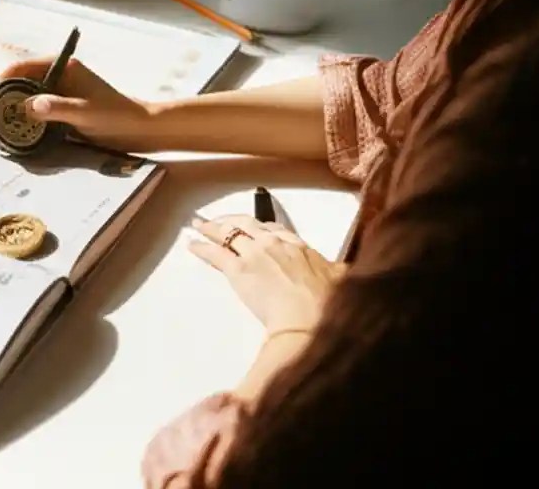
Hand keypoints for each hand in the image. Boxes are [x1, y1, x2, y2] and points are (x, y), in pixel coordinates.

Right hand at [0, 57, 156, 151]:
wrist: (139, 130)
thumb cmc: (116, 117)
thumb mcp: (85, 113)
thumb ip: (57, 108)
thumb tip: (28, 106)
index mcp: (64, 68)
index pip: (24, 66)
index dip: (4, 79)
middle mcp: (60, 78)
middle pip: (22, 82)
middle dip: (6, 96)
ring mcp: (61, 94)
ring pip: (28, 98)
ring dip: (15, 110)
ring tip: (0, 125)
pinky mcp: (63, 110)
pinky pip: (38, 111)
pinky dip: (27, 120)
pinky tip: (19, 133)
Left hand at [189, 214, 345, 333]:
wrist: (310, 319)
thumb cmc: (329, 305)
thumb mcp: (343, 281)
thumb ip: (340, 274)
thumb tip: (347, 274)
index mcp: (299, 246)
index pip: (275, 229)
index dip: (260, 227)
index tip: (253, 227)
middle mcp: (275, 244)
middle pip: (247, 225)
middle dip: (231, 220)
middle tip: (219, 220)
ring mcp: (255, 254)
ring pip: (227, 233)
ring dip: (210, 228)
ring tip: (198, 225)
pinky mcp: (238, 270)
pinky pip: (214, 254)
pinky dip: (200, 248)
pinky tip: (191, 244)